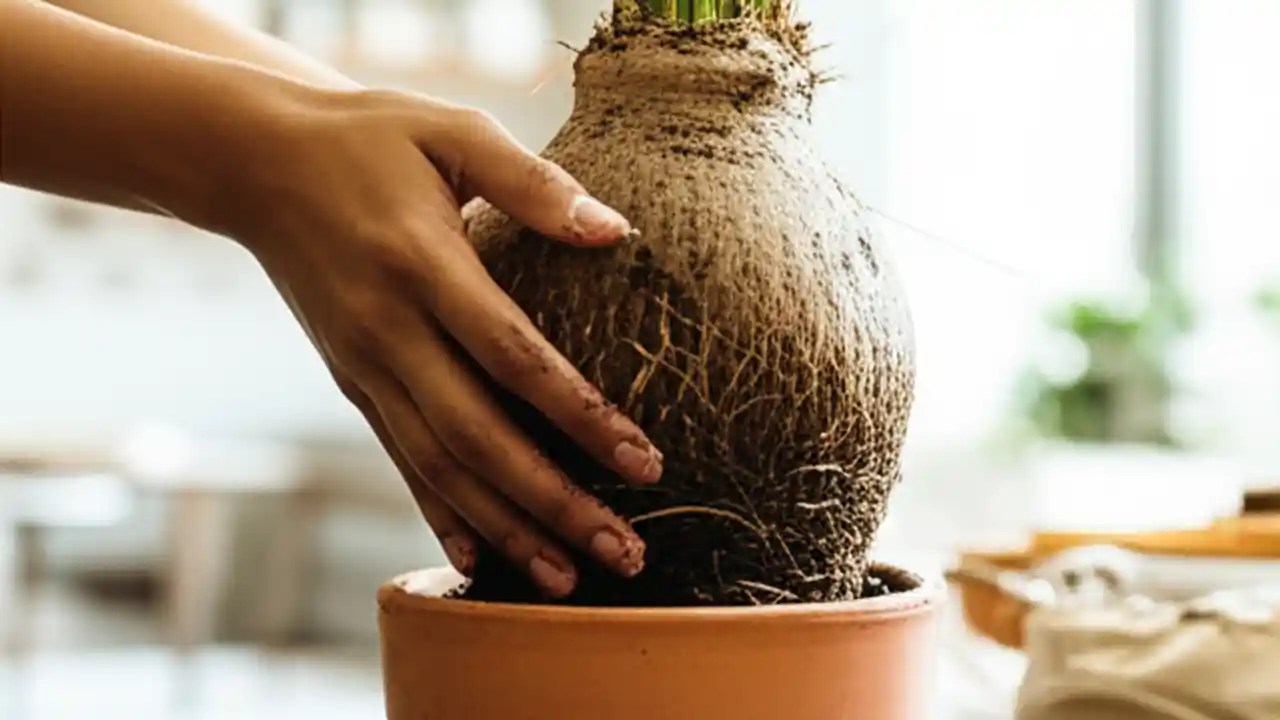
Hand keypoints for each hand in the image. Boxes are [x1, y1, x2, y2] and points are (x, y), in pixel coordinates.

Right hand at [223, 88, 662, 596]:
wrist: (257, 163)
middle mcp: (388, 331)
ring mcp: (365, 366)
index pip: (515, 357)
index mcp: (422, 263)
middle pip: (480, 438)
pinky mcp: (353, 383)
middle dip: (555, 504)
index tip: (646, 462)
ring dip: (508, 528)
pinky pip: (402, 460)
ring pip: (440, 467)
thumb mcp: (451, 130)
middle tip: (626, 552)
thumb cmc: (370, 136)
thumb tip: (616, 231)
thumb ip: (532, 183)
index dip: (581, 417)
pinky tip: (479, 562)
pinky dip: (440, 515)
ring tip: (570, 579)